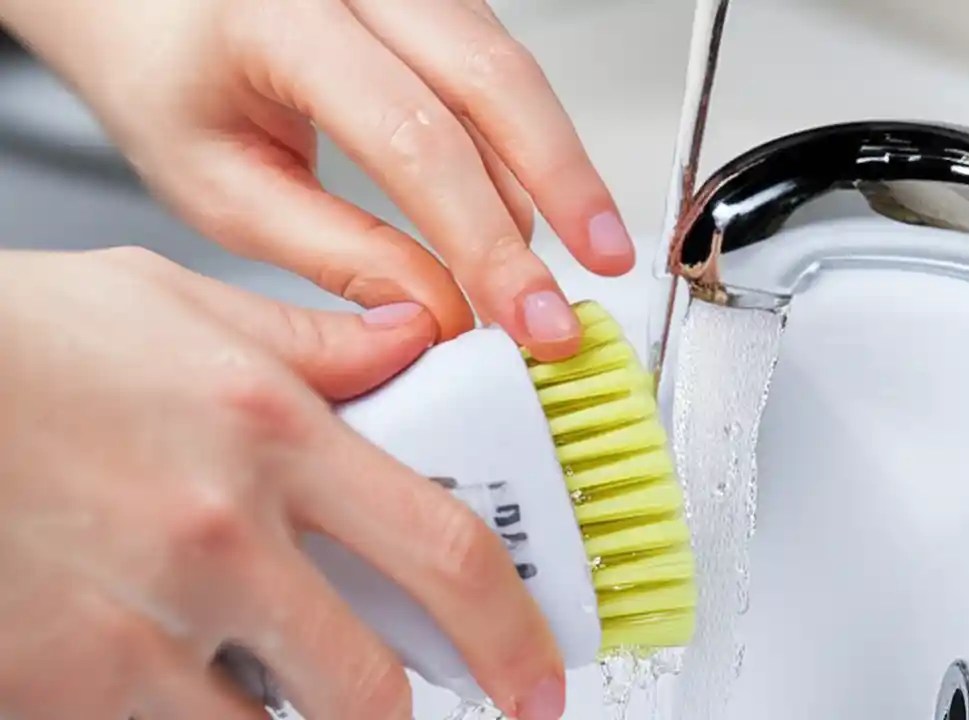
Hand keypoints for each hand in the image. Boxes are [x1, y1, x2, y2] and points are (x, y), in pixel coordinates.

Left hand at [0, 0, 634, 359]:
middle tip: (603, 269)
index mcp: (277, 19)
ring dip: (554, 168)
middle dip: (564, 184)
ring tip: (580, 252)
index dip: (484, 241)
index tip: (526, 318)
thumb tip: (441, 312)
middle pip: (494, 78)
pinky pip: (498, 62)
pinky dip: (524, 140)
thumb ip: (337, 253)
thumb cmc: (164, 76)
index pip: (414, 139)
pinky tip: (533, 203)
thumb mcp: (222, 187)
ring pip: (510, 67)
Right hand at [0, 248, 565, 719]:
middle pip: (375, 682)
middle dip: (425, 711)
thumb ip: (314, 340)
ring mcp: (143, 622)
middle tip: (449, 710)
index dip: (511, 630)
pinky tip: (186, 679)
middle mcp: (221, 535)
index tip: (539, 671)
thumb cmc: (20, 347)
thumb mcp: (176, 305)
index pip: (443, 549)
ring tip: (298, 685)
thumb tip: (414, 342)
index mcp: (273, 432)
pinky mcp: (69, 685)